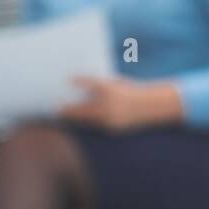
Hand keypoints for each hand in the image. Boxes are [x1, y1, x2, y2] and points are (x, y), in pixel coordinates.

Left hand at [59, 77, 183, 131]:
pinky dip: (86, 122)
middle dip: (68, 108)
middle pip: (82, 108)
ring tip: (62, 114)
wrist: (153, 106)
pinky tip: (77, 120)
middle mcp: (110, 105)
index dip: (78, 81)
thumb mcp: (118, 83)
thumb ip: (101, 85)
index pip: (91, 83)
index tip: (66, 80)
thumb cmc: (132, 90)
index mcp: (112, 89)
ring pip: (86, 120)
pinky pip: (95, 125)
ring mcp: (111, 119)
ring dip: (74, 117)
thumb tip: (79, 84)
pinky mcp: (112, 128)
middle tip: (55, 106)